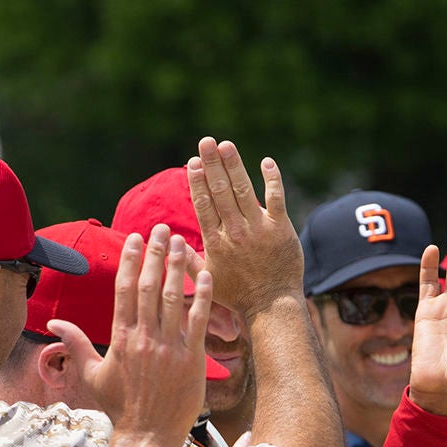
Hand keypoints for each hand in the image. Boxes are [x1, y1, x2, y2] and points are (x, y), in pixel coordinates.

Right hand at [68, 226, 211, 446]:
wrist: (147, 435)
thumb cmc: (120, 407)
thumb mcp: (92, 374)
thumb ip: (75, 343)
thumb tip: (53, 322)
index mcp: (120, 339)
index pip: (123, 290)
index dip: (129, 261)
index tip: (134, 239)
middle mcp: (143, 338)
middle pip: (147, 286)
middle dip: (154, 253)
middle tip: (160, 228)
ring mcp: (168, 348)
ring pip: (173, 298)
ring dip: (177, 266)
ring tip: (181, 241)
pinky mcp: (191, 359)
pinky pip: (198, 321)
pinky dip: (203, 296)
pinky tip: (206, 274)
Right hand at [184, 138, 301, 313]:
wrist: (271, 304)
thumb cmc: (237, 294)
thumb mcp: (206, 279)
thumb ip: (186, 260)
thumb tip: (166, 241)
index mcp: (215, 241)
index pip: (203, 204)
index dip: (197, 181)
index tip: (193, 162)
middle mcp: (235, 231)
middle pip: (220, 191)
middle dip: (212, 164)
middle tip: (206, 142)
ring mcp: (259, 228)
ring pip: (243, 189)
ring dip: (234, 165)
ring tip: (226, 145)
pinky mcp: (281, 228)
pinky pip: (276, 198)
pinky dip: (271, 179)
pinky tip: (266, 162)